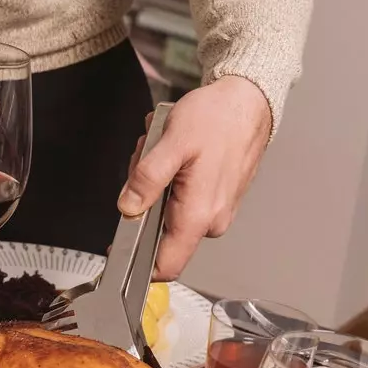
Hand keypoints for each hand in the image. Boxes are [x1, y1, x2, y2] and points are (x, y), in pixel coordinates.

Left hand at [118, 76, 272, 280]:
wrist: (248, 101)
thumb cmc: (218, 118)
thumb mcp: (172, 143)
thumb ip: (147, 179)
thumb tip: (128, 208)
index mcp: (199, 214)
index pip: (166, 267)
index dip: (137, 264)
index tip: (119, 247)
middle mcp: (212, 220)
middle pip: (159, 231)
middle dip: (145, 198)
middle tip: (148, 161)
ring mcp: (218, 211)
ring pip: (170, 211)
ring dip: (158, 183)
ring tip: (166, 149)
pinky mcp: (219, 199)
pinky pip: (184, 199)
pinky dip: (174, 178)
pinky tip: (179, 153)